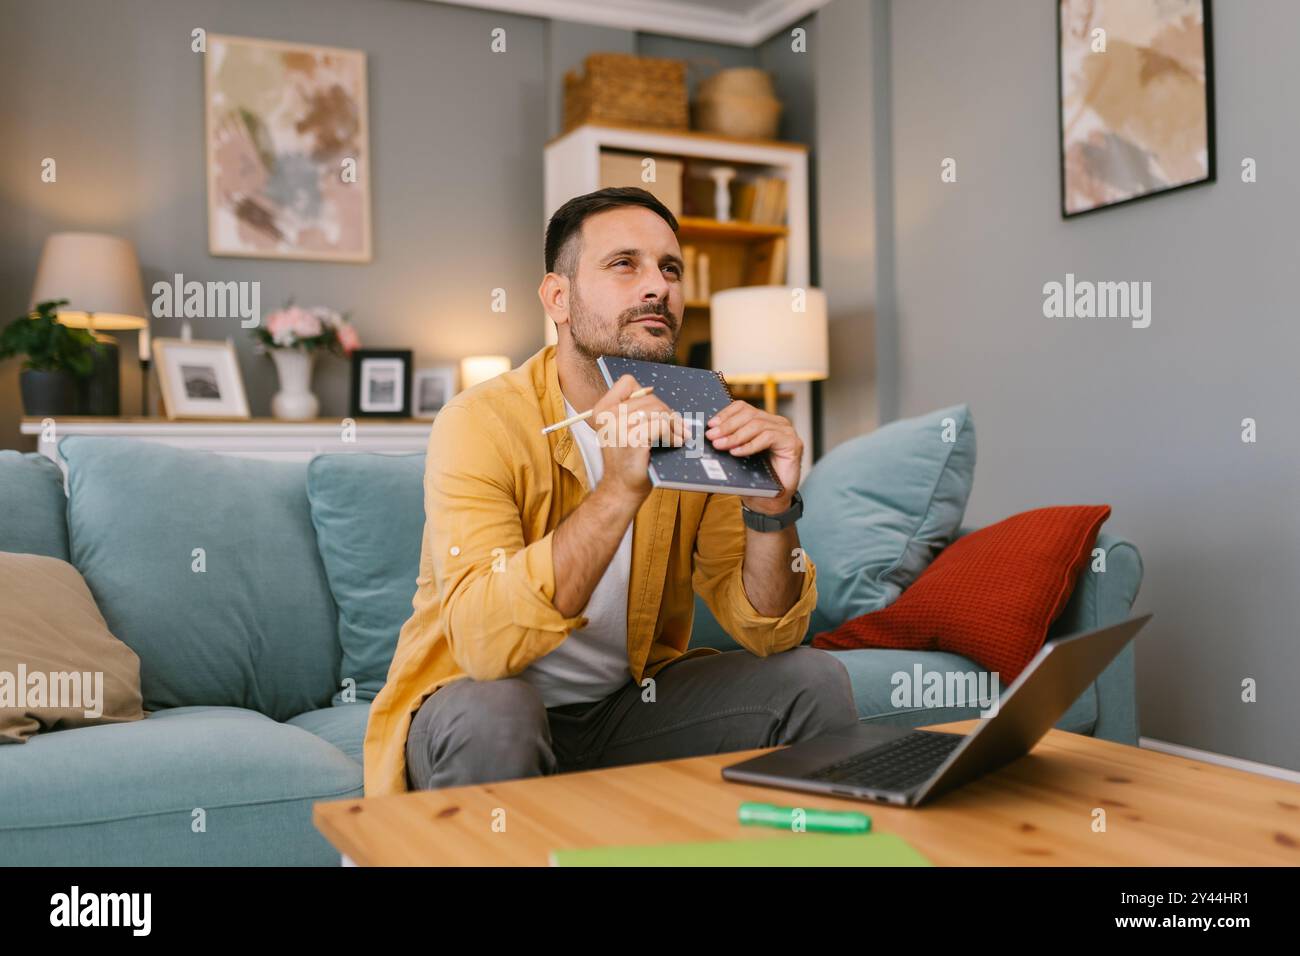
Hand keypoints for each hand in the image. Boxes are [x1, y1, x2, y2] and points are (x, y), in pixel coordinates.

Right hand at [590, 374, 685, 502]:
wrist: (621, 490)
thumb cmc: (627, 461)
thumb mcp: (622, 430)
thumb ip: (633, 412)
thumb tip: (661, 400)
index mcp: (601, 410)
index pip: (628, 382)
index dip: (647, 394)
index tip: (656, 411)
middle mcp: (607, 416)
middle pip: (649, 398)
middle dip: (668, 413)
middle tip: (679, 426)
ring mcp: (618, 427)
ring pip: (657, 411)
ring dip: (674, 423)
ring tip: (680, 435)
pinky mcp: (632, 439)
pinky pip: (660, 425)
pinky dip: (672, 434)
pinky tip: (676, 442)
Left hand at [705, 401, 802, 513]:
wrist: (770, 501)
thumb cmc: (754, 477)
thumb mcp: (737, 454)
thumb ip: (728, 441)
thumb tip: (708, 433)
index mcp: (763, 420)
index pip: (742, 408)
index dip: (725, 414)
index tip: (710, 425)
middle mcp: (776, 423)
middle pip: (749, 415)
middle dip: (727, 426)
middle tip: (711, 436)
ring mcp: (786, 431)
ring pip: (756, 425)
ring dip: (735, 436)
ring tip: (720, 445)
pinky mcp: (792, 443)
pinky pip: (768, 437)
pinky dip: (749, 445)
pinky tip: (736, 452)